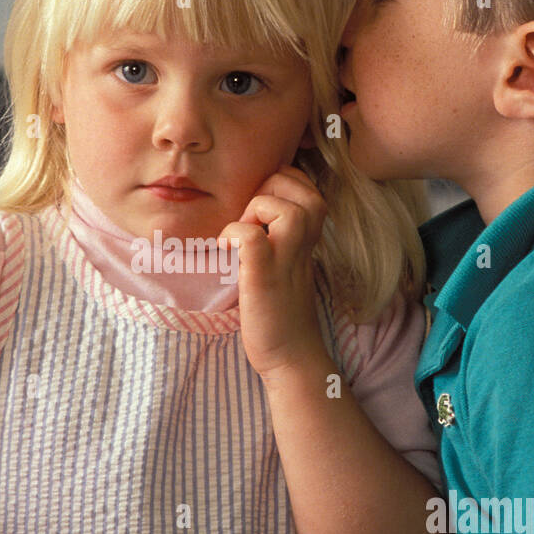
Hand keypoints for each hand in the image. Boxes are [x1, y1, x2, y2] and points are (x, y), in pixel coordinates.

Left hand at [219, 165, 330, 379]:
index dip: (273, 184)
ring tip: (242, 236)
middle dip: (264, 190)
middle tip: (249, 222)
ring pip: (283, 205)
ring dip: (254, 211)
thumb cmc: (279, 308)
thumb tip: (247, 205)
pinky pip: (251, 237)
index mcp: (307, 232)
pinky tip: (226, 249)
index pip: (299, 178)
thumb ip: (277, 230)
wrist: (290, 355)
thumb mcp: (283, 258)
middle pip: (295, 182)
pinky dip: (234, 234)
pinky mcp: (265, 277)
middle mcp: (304, 240)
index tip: (257, 212)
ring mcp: (286, 258)